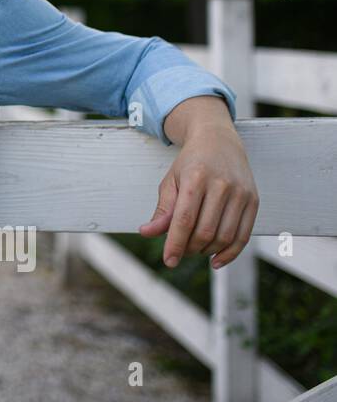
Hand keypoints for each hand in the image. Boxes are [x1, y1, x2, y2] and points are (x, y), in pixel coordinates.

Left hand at [139, 122, 258, 268]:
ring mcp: (240, 193)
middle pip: (204, 231)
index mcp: (195, 178)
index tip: (168, 261)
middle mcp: (221, 185)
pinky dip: (230, 253)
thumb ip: (162, 209)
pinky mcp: (253, 200)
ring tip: (195, 249)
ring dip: (207, 250)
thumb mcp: (171, 181)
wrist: (218, 140)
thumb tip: (147, 233)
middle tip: (180, 250)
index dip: (175, 244)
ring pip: (224, 236)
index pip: (184, 219)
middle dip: (189, 248)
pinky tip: (216, 260)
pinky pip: (243, 235)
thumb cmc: (190, 163)